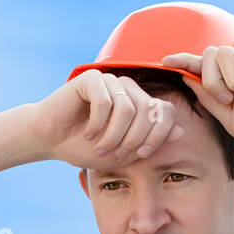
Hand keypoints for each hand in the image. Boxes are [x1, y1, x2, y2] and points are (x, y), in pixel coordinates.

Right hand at [28, 70, 185, 170]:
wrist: (51, 140)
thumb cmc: (87, 147)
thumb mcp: (124, 153)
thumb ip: (151, 143)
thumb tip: (181, 132)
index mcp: (140, 104)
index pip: (166, 112)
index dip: (158, 136)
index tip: (140, 154)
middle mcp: (129, 89)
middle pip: (149, 110)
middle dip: (135, 138)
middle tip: (116, 153)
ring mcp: (111, 81)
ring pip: (128, 108)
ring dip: (114, 134)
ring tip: (100, 147)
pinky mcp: (91, 78)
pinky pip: (105, 101)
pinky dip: (98, 123)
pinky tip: (87, 133)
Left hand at [160, 46, 233, 169]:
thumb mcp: (228, 117)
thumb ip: (209, 97)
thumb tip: (187, 77)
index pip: (205, 66)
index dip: (185, 61)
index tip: (165, 60)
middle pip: (210, 54)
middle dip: (211, 79)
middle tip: (227, 99)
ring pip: (225, 54)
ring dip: (230, 81)